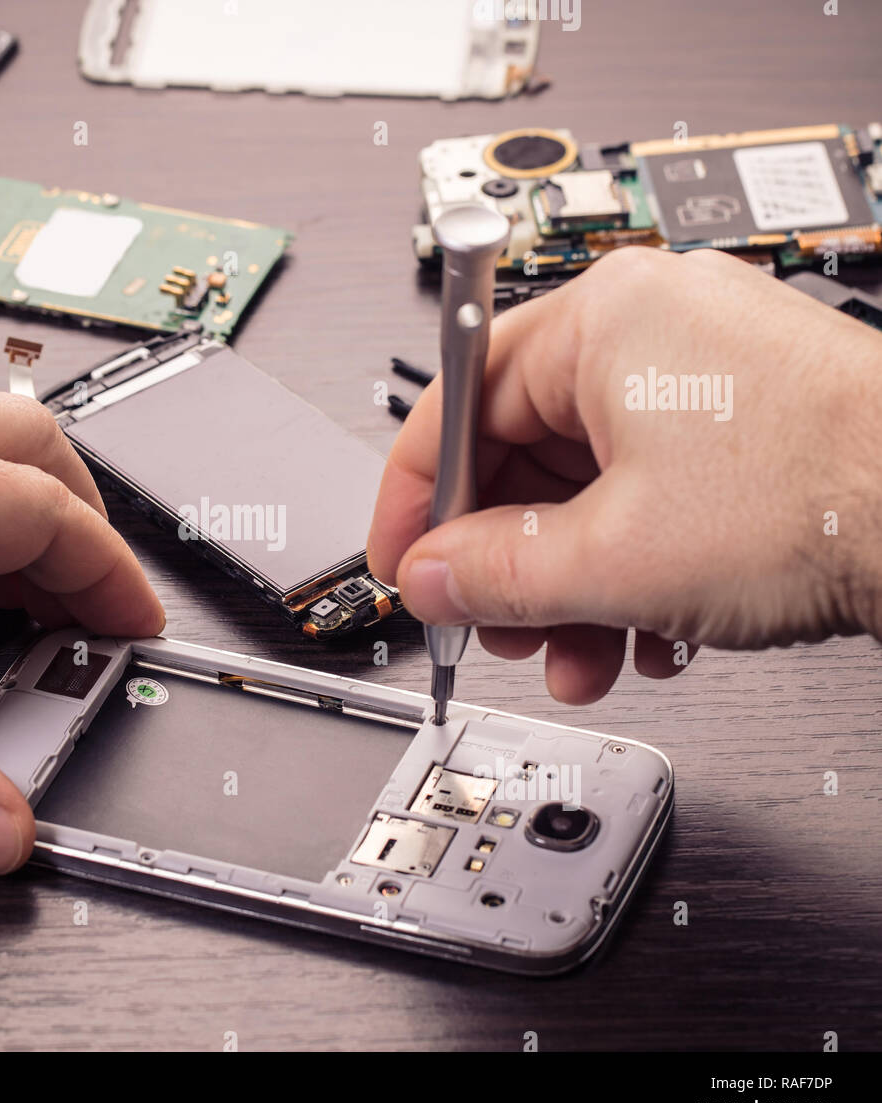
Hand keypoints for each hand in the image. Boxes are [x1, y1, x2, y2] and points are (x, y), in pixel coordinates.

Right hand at [368, 247, 881, 702]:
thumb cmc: (829, 494)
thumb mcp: (613, 558)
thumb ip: (491, 572)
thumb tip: (429, 578)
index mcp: (601, 319)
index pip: (452, 408)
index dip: (413, 503)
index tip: (403, 567)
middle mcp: (648, 331)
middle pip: (519, 456)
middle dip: (505, 563)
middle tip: (490, 625)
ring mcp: (702, 378)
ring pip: (585, 490)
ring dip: (568, 587)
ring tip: (574, 655)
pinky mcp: (743, 427)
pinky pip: (645, 498)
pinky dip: (630, 572)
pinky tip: (644, 637)